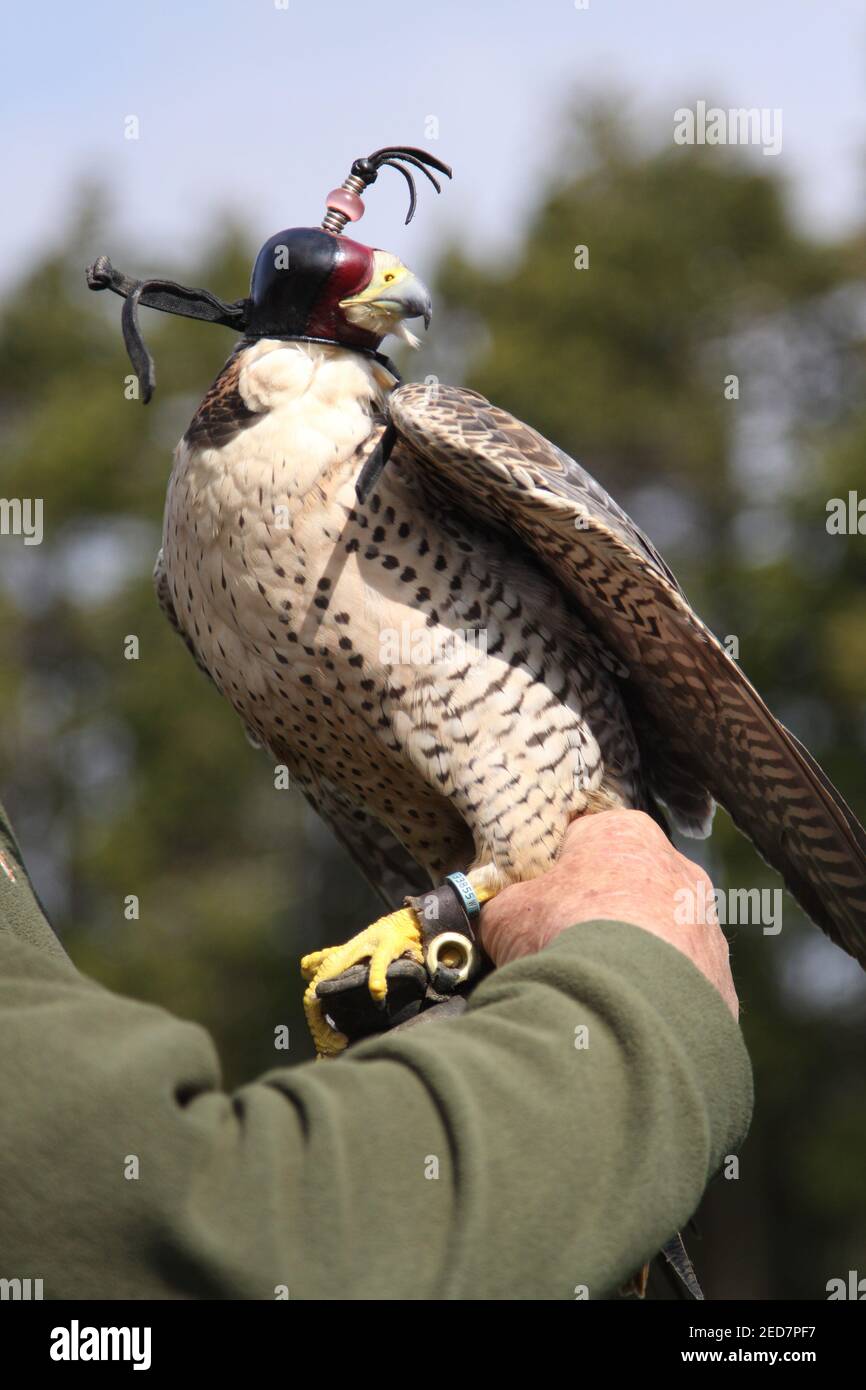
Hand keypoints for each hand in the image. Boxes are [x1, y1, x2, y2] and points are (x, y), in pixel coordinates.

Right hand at [478, 809, 737, 1018]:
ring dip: (629, 960)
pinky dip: (651, 1002)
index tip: (535, 903)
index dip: (554, 872)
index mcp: (625, 833)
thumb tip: (495, 918)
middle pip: (627, 889)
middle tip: (560, 950)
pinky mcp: (720, 981)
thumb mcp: (505, 910)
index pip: (586, 840)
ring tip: (592, 994)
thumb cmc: (562, 934)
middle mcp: (678, 870)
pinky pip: (677, 988)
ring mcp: (705, 928)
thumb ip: (503, 904)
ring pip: (658, 939)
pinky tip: (623, 1019)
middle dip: (597, 917)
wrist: (625, 1003)